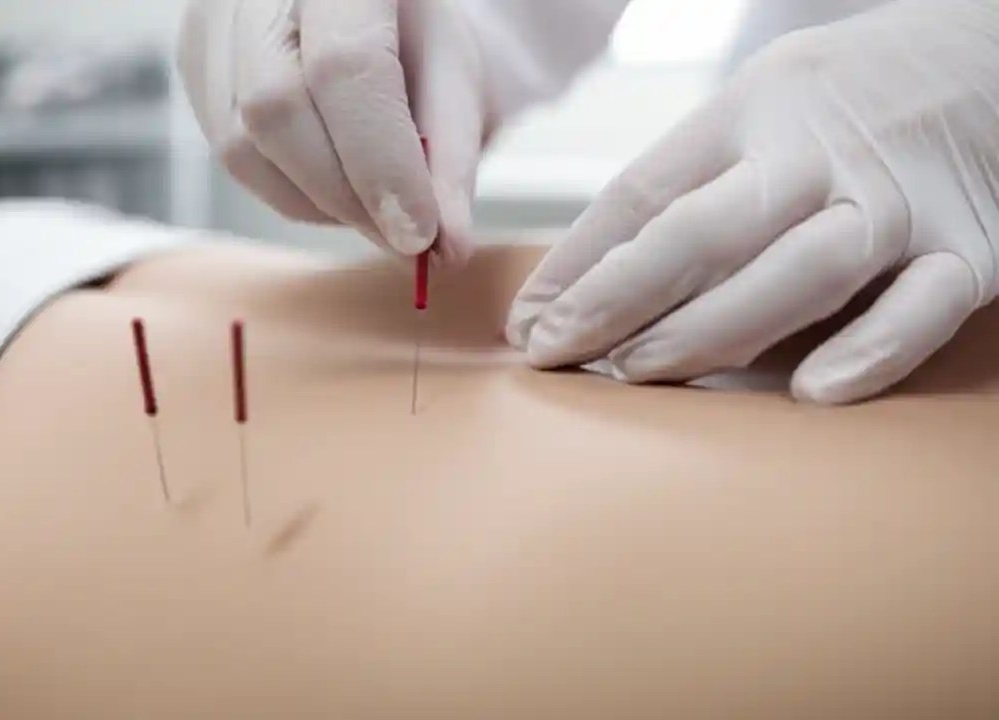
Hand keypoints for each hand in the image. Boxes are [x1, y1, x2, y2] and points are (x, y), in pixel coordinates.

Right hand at [177, 0, 490, 264]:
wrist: (376, 15)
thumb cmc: (420, 41)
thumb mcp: (457, 83)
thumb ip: (451, 160)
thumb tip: (445, 248)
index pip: (345, 66)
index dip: (380, 162)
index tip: (419, 234)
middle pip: (276, 107)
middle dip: (345, 194)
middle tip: (403, 238)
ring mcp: (214, 19)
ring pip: (242, 145)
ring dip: (316, 203)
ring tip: (374, 207)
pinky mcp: (195, 60)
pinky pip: (231, 156)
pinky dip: (290, 192)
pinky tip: (333, 183)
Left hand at [507, 0, 998, 403]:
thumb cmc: (850, 100)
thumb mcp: (760, 107)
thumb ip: (692, 183)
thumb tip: (588, 280)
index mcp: (754, 109)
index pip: (645, 192)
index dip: (577, 265)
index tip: (528, 323)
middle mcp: (821, 152)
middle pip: (706, 229)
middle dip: (618, 299)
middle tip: (557, 355)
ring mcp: (898, 201)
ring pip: (800, 271)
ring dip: (709, 331)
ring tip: (634, 373)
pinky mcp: (973, 248)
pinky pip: (923, 306)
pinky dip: (870, 350)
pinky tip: (808, 393)